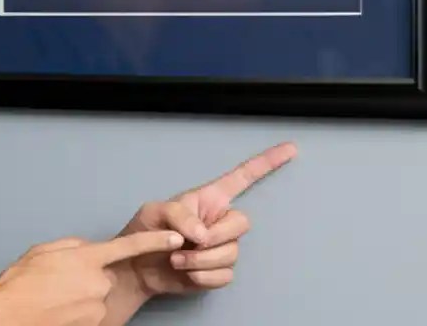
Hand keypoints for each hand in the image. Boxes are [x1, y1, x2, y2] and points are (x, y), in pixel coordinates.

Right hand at [0, 230, 186, 325]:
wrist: (9, 315)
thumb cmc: (21, 283)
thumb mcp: (44, 251)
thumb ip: (73, 246)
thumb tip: (87, 250)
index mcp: (86, 258)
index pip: (128, 246)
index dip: (155, 242)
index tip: (175, 238)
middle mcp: (98, 281)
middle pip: (104, 275)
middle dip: (89, 277)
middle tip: (61, 282)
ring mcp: (97, 306)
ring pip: (98, 296)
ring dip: (83, 296)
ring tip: (56, 298)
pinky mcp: (95, 324)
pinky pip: (92, 313)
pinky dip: (79, 312)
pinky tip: (59, 311)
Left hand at [104, 142, 297, 320]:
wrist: (136, 268)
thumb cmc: (144, 231)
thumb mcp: (154, 212)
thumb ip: (179, 215)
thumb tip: (203, 234)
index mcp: (209, 198)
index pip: (242, 177)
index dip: (266, 163)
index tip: (290, 148)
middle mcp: (220, 220)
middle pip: (242, 223)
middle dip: (215, 237)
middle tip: (188, 242)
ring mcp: (221, 246)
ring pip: (232, 254)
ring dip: (200, 260)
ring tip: (175, 259)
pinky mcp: (217, 271)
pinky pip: (224, 276)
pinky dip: (202, 277)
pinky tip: (186, 273)